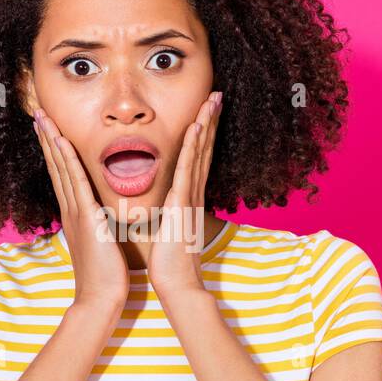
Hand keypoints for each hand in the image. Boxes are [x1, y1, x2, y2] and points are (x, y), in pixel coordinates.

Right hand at [32, 108, 128, 312]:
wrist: (100, 298)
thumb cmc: (104, 275)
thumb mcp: (100, 242)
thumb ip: (98, 225)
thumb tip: (100, 215)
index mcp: (76, 214)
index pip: (63, 174)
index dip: (55, 149)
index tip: (49, 128)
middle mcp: (71, 209)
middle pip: (56, 165)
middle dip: (47, 137)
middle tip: (38, 112)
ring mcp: (76, 212)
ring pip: (61, 168)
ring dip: (52, 141)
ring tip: (43, 117)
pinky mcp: (86, 218)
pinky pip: (76, 183)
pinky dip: (68, 162)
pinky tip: (62, 143)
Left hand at [148, 91, 221, 296]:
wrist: (177, 284)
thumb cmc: (169, 262)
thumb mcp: (169, 230)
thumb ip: (169, 213)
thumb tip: (164, 204)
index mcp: (188, 198)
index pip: (197, 159)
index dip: (204, 133)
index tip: (207, 111)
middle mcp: (193, 194)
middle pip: (204, 150)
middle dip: (210, 121)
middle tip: (217, 95)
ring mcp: (189, 198)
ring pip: (199, 154)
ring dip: (205, 126)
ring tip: (211, 101)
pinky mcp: (182, 206)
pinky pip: (187, 171)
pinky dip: (192, 149)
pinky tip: (195, 129)